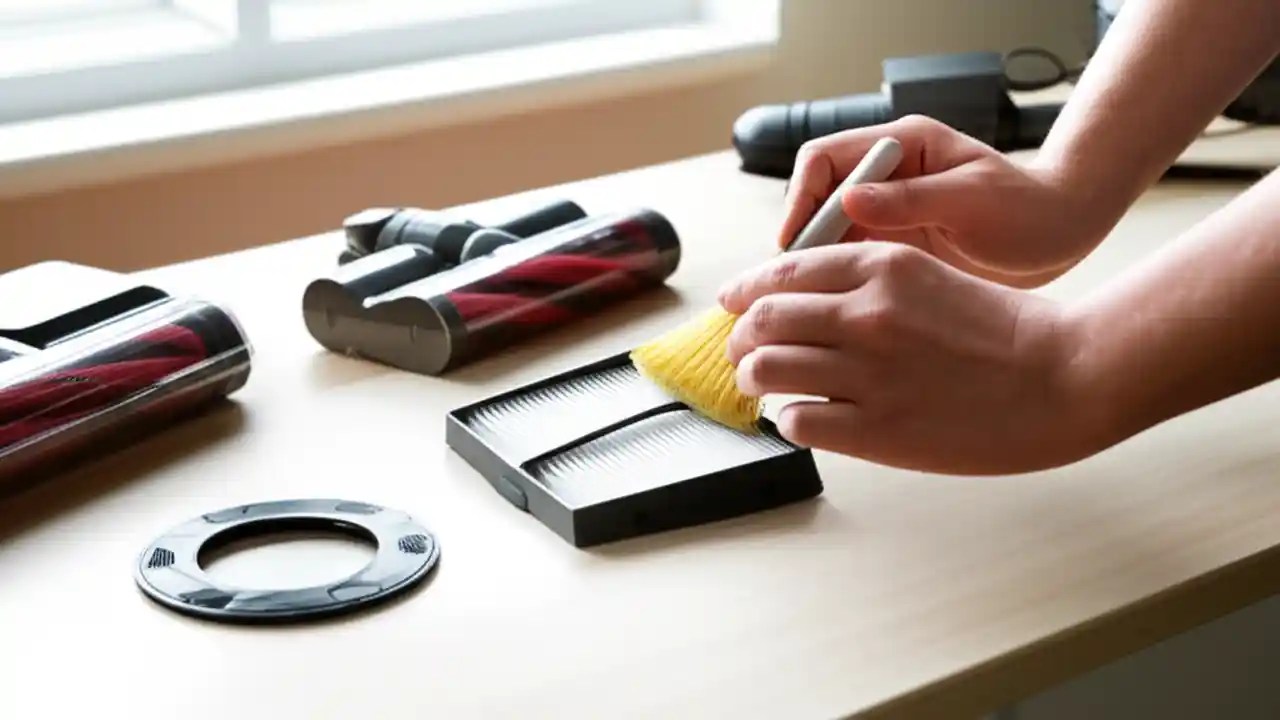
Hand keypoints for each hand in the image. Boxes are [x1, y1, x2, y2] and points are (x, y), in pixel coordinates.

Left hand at [717, 242, 1098, 474]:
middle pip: (762, 320)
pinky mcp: (875, 429)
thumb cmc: (1003, 330)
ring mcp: (866, 374)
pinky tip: (805, 418)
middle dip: (741, 337)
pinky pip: (797, 421)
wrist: (1062, 378)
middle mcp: (864, 314)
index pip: (781, 271)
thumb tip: (800, 302)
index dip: (746, 290)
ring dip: (755, 378)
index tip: (733, 303)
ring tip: (763, 386)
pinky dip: (790, 419)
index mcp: (880, 268)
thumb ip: (865, 283)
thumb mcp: (928, 278)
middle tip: (742, 352)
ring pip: (765, 370)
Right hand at [780, 115, 1113, 287]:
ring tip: (806, 304)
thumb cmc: (1029, 210)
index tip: (795, 242)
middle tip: (792, 284)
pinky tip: (832, 310)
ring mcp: (886, 211)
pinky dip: (833, 282)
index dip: (801, 198)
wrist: (1061, 237)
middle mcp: (885, 175)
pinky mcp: (892, 245)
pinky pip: (847, 259)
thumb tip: (849, 201)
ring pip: (825, 234)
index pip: (824, 159)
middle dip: (799, 238)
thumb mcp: (974, 201)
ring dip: (812, 265)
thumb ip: (912, 199)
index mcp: (903, 145)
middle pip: (815, 198)